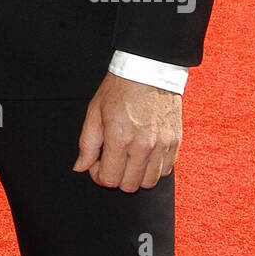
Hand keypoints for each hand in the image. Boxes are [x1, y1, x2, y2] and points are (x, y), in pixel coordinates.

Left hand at [73, 73, 181, 191]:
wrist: (148, 70)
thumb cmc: (119, 88)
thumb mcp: (95, 112)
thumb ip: (87, 144)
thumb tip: (80, 168)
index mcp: (119, 138)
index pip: (108, 179)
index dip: (98, 175)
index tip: (97, 163)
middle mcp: (143, 146)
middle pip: (129, 186)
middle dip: (116, 177)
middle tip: (112, 160)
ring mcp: (162, 145)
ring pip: (149, 182)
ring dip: (136, 176)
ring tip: (128, 158)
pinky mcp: (175, 142)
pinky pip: (165, 171)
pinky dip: (153, 169)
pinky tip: (144, 154)